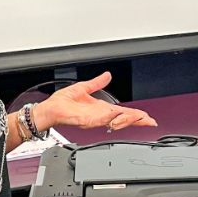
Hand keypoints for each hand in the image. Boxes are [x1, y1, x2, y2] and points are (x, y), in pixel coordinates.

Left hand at [38, 72, 156, 131]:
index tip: (147, 116)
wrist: (49, 109)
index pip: (122, 113)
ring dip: (127, 120)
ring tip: (138, 117)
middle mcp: (99, 115)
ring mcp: (93, 119)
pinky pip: (100, 120)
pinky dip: (110, 118)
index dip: (136, 115)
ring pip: (115, 121)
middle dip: (137, 120)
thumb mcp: (83, 88)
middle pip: (123, 119)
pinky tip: (118, 114)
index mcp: (100, 108)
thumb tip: (107, 75)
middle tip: (148, 120)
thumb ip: (97, 83)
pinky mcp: (86, 121)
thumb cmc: (61, 102)